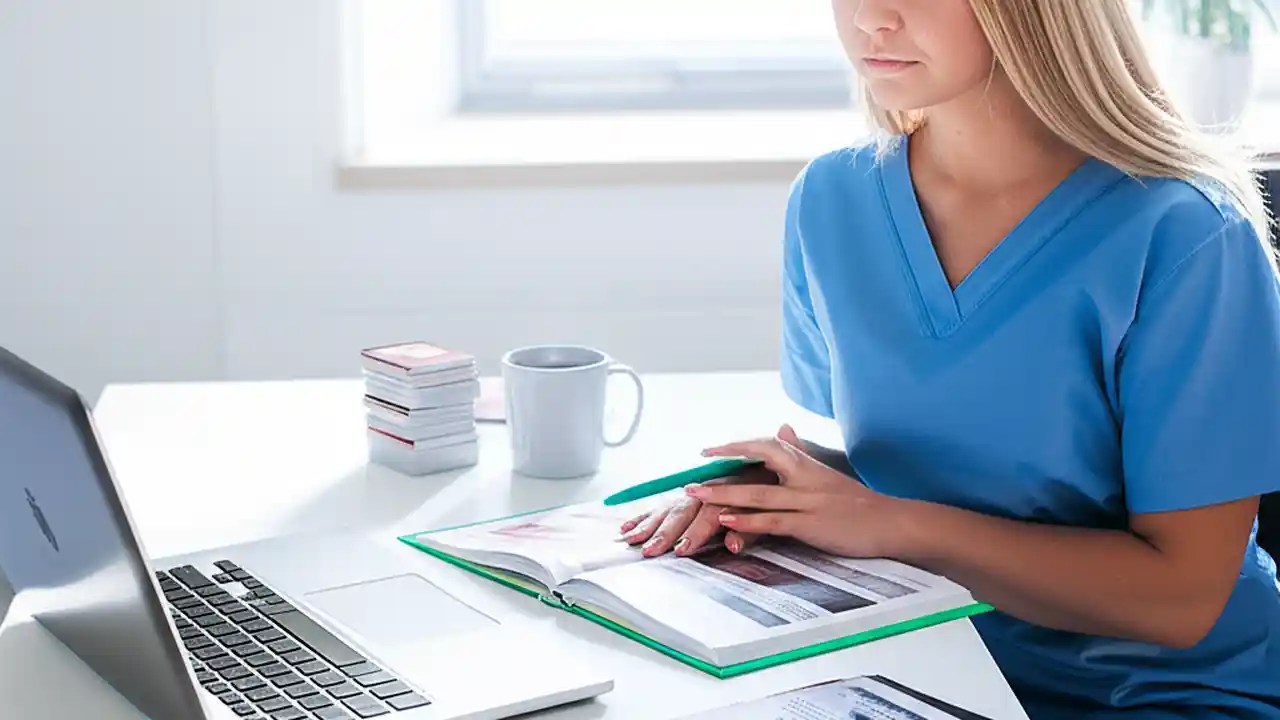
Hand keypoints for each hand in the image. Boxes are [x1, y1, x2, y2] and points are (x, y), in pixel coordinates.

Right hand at [619, 464, 777, 557]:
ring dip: (648, 524)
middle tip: (650, 550)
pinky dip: (644, 516)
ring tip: (631, 539)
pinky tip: (627, 527)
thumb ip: (750, 530)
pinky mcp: (686, 495)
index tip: (682, 549)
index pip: (709, 513)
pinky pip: (663, 506)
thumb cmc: (772, 494)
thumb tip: (733, 545)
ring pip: (668, 507)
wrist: (770, 465)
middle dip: (665, 531)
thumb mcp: (769, 513)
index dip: (695, 532)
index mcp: (730, 490)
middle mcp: (708, 488)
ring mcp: (694, 492)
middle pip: (683, 510)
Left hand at [689, 425, 899, 557]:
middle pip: (759, 464)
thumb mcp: (827, 473)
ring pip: (760, 494)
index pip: (767, 445)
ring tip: (696, 495)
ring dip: (724, 495)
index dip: (738, 446)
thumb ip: (800, 452)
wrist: (891, 523)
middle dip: (723, 466)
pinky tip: (727, 522)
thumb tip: (782, 427)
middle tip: (693, 470)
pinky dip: (748, 521)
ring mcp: (808, 501)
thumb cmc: (858, 503)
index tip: (711, 450)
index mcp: (807, 465)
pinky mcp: (812, 525)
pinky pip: (774, 521)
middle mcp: (805, 478)